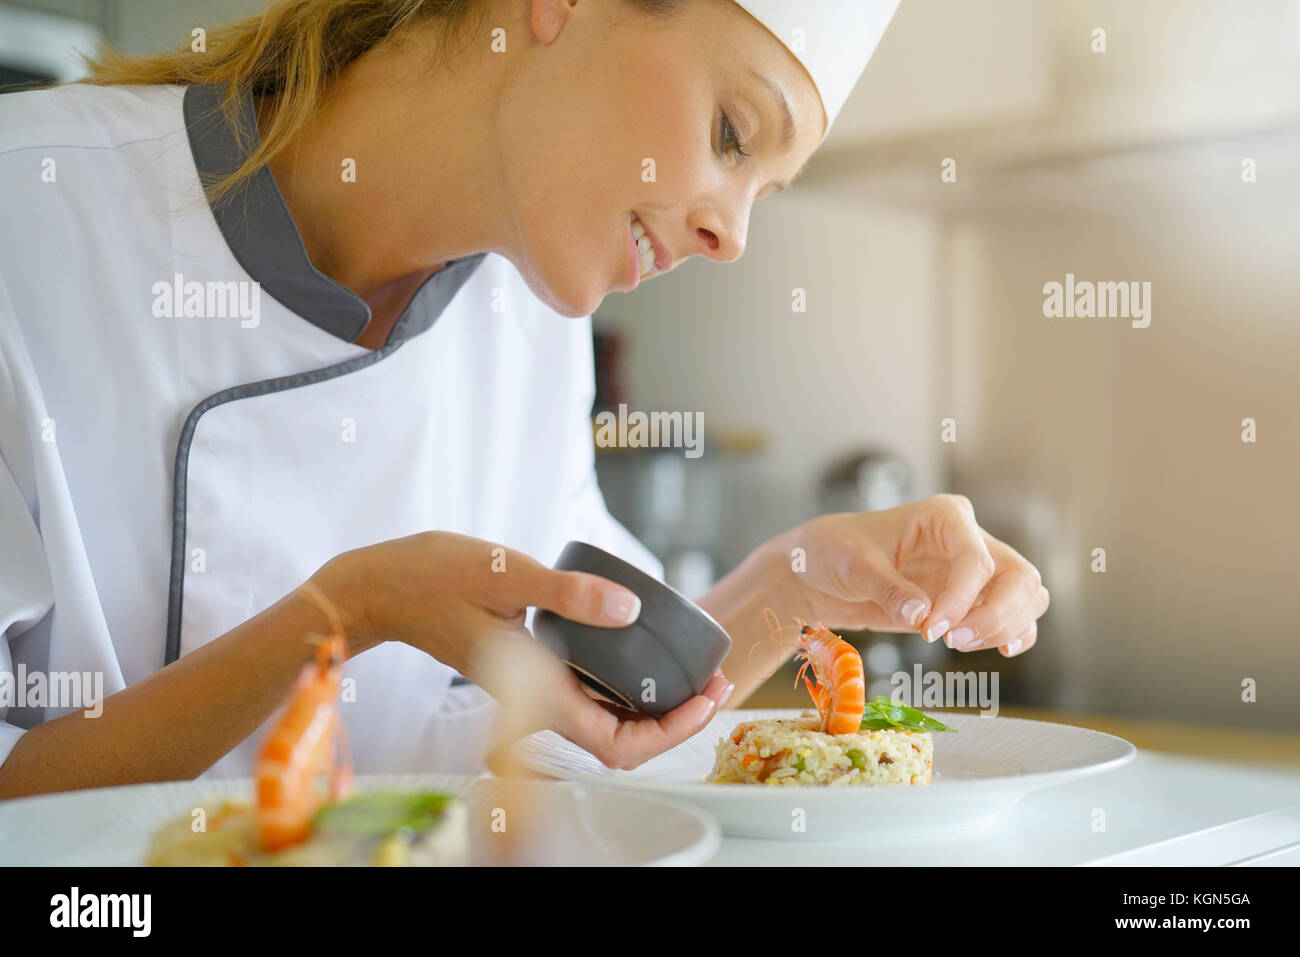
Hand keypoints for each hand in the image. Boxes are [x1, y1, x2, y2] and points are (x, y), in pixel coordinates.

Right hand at [313, 531, 731, 767]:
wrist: (382, 585)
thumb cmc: (432, 578)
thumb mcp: (506, 574)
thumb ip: (568, 594)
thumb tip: (629, 610)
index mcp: (533, 686)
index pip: (613, 745)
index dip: (669, 733)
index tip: (705, 700)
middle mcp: (536, 695)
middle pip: (618, 739)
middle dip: (674, 720)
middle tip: (715, 683)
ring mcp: (532, 682)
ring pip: (605, 716)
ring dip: (653, 702)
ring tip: (694, 669)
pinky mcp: (528, 663)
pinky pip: (586, 687)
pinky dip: (623, 679)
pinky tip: (642, 645)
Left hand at [769, 495, 1048, 655]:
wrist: (819, 572)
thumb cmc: (834, 551)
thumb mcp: (852, 564)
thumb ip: (887, 588)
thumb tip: (921, 616)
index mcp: (945, 517)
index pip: (976, 559)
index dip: (961, 599)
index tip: (929, 630)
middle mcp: (969, 539)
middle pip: (1018, 577)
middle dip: (996, 615)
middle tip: (953, 641)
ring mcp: (975, 571)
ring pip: (1026, 596)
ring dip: (1004, 626)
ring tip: (957, 643)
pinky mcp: (970, 599)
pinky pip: (1015, 615)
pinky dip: (1014, 632)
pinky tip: (1001, 649)